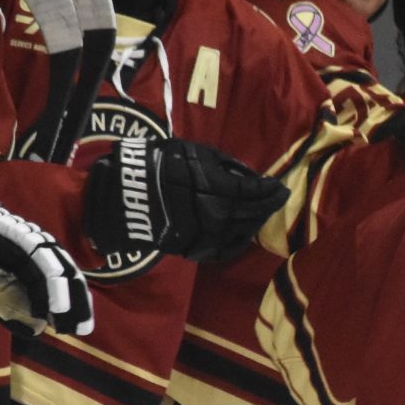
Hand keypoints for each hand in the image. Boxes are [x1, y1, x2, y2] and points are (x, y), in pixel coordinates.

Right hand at [85, 136, 289, 263]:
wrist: (123, 193)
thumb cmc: (159, 164)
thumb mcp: (194, 153)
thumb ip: (225, 165)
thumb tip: (250, 176)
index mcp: (215, 187)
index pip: (252, 192)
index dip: (269, 190)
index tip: (280, 187)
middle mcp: (213, 214)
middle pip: (250, 213)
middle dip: (267, 206)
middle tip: (279, 199)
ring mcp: (203, 235)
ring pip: (240, 232)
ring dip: (256, 222)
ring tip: (263, 213)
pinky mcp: (191, 248)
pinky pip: (222, 250)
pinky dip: (237, 243)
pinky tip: (245, 234)